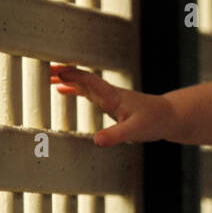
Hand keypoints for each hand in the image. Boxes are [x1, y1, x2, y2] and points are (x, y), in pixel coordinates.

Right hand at [49, 64, 172, 145]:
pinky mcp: (110, 102)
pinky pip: (87, 92)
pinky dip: (73, 89)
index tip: (56, 73)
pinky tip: (63, 91)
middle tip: (43, 71)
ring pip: (83, 84)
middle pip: (82, 79)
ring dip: (65, 79)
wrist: (168, 116)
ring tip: (46, 78)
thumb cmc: (154, 121)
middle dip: (64, 73)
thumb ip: (116, 135)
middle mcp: (109, 93)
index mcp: (113, 96)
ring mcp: (108, 96)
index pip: (90, 81)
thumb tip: (95, 141)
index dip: (73, 76)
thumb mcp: (135, 131)